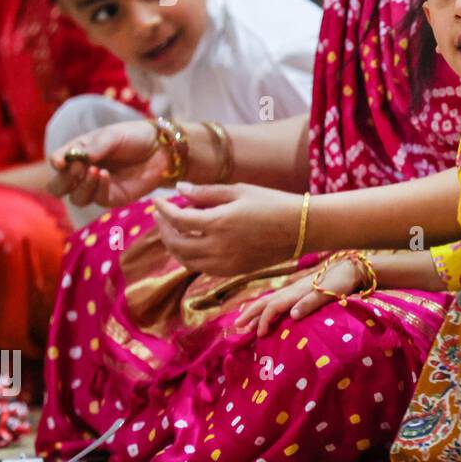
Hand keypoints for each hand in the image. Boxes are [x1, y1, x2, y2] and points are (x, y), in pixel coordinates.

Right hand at [46, 120, 163, 206]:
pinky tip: (105, 175)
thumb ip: (92, 148)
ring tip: (95, 171)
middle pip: (58, 188)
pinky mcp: (113, 198)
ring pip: (76, 198)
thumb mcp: (111, 136)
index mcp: (78, 154)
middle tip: (76, 169)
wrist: (161, 148)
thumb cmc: (133, 137)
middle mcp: (83, 173)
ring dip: (82, 186)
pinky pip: (98, 200)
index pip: (57, 162)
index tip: (62, 162)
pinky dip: (99, 188)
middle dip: (63, 181)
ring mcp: (97, 188)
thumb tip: (69, 161)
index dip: (56, 163)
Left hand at [152, 182, 303, 276]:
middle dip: (164, 230)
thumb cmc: (272, 202)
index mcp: (219, 223)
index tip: (158, 202)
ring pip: (186, 261)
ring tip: (174, 231)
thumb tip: (179, 190)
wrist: (303, 228)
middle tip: (161, 217)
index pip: (178, 220)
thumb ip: (206, 192)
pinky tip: (194, 243)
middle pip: (176, 244)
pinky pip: (202, 267)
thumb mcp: (239, 191)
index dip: (163, 211)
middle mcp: (219, 247)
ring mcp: (226, 263)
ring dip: (175, 246)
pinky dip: (191, 257)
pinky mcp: (234, 271)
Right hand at [234, 255, 370, 337]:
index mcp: (295, 292)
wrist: (349, 268)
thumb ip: (310, 304)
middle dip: (250, 314)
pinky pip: (276, 300)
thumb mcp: (327, 294)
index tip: (259, 334)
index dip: (264, 320)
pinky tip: (265, 313)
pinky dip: (266, 308)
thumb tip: (291, 316)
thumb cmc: (339, 283)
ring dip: (256, 312)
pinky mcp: (299, 291)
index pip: (273, 307)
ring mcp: (294, 290)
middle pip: (265, 302)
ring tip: (244, 322)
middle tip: (236, 326)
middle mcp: (291, 290)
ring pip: (269, 301)